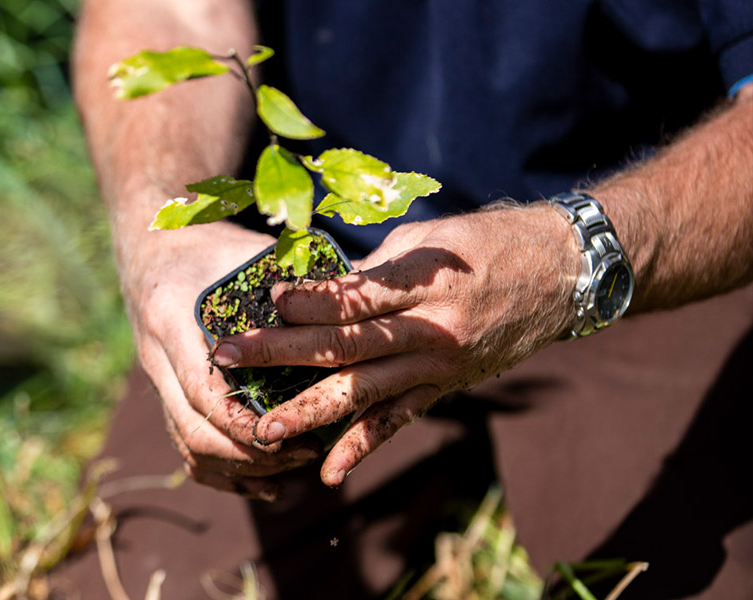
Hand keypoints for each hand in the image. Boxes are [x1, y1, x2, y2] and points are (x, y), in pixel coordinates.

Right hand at [118, 215, 320, 499]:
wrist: (155, 248)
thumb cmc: (212, 246)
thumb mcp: (248, 254)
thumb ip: (291, 286)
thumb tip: (354, 312)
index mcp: (172, 320)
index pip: (203, 391)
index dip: (244, 423)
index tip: (287, 434)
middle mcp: (155, 357)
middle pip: (193, 432)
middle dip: (249, 454)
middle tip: (302, 453)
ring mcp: (156, 379)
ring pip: (188, 447)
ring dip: (239, 468)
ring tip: (291, 468)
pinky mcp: (165, 392)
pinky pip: (185, 447)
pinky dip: (223, 473)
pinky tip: (263, 483)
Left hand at [211, 204, 576, 485]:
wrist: (562, 273)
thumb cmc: (489, 242)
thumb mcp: (430, 238)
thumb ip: (375, 270)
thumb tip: (321, 291)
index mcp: (423, 282)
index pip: (353, 297)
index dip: (307, 301)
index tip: (265, 299)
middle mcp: (429, 330)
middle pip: (344, 345)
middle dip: (281, 353)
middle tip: (227, 358)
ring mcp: (438, 366)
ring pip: (365, 392)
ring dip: (310, 412)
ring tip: (263, 429)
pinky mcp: (445, 388)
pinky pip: (400, 421)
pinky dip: (364, 446)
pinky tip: (330, 470)